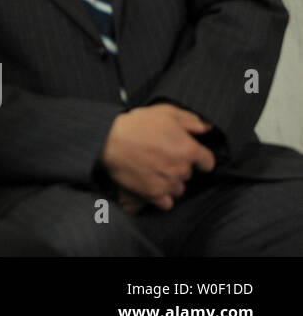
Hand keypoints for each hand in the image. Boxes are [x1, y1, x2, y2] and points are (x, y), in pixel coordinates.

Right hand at [99, 104, 215, 210]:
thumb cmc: (135, 124)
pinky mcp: (153, 194)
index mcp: (188, 149)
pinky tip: (152, 184)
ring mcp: (167, 183)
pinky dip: (161, 196)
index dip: (199, 157)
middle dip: (178, 167)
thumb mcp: (164, 112)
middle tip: (162, 157)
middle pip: (189, 174)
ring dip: (170, 182)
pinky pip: (166, 202)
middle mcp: (181, 169)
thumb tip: (207, 128)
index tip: (189, 155)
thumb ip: (190, 120)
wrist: (108, 140)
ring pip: (178, 188)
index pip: (208, 162)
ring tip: (154, 170)